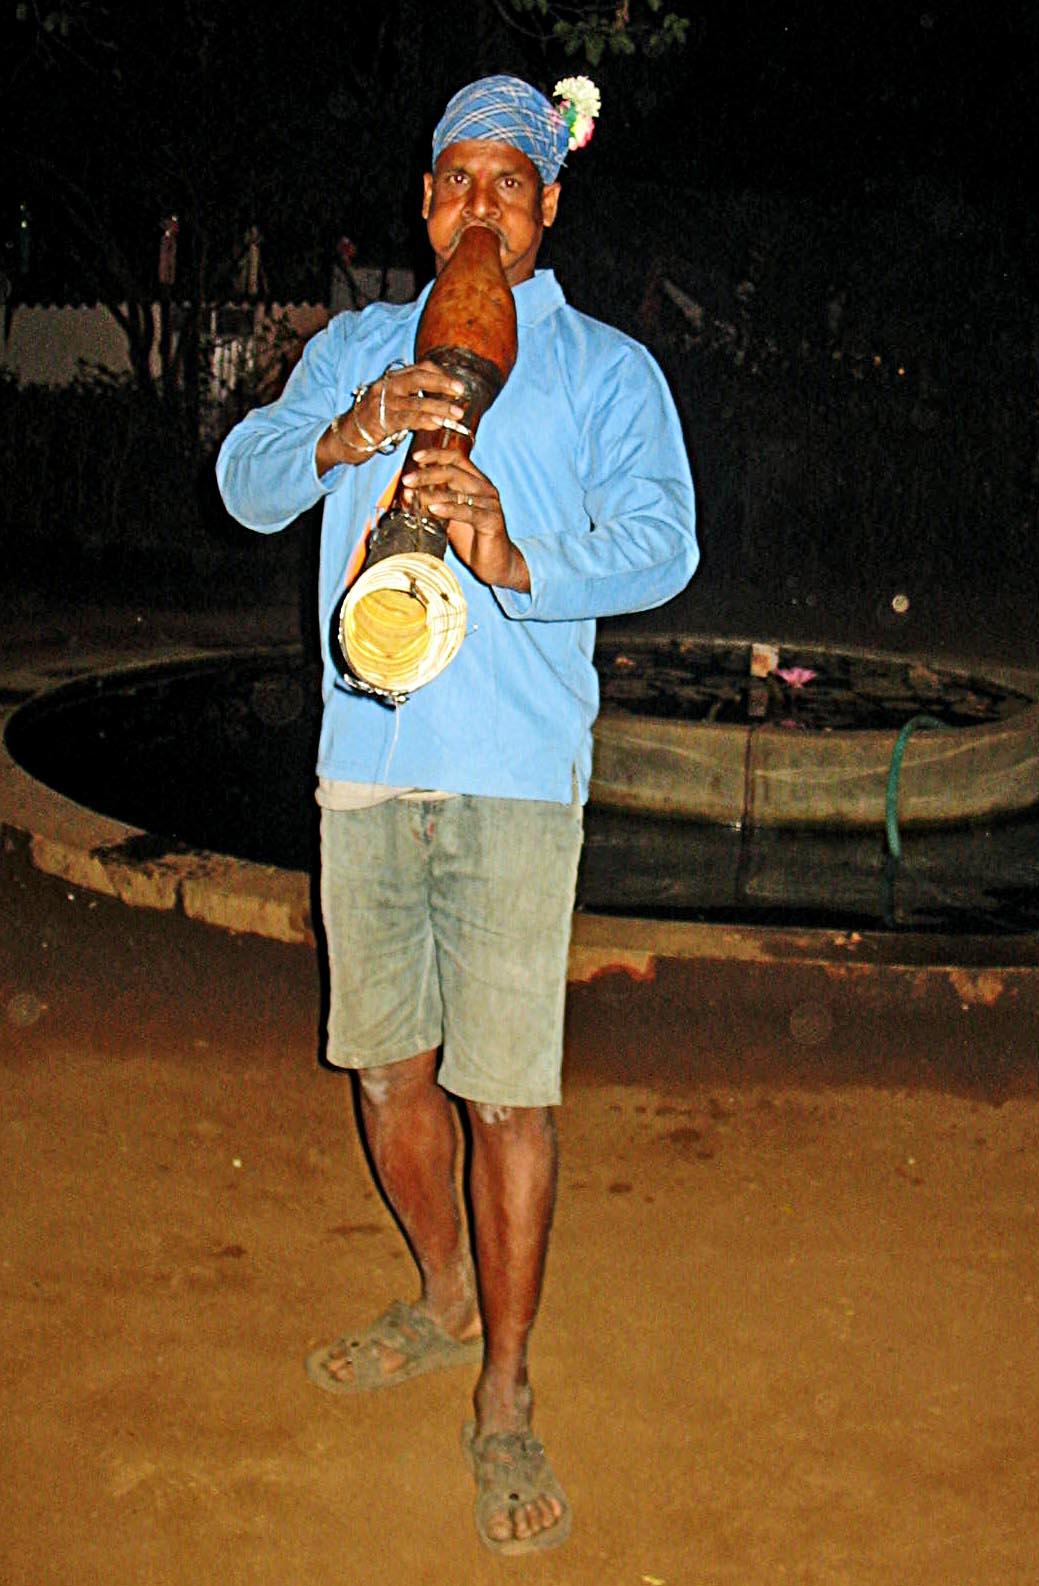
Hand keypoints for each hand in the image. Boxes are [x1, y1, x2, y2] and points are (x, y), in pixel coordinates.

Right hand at [317, 361, 466, 475]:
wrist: (345, 437)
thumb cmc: (372, 422)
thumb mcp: (391, 404)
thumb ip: (411, 399)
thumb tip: (439, 400)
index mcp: (391, 379)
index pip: (420, 368)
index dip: (441, 375)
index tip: (458, 385)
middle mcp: (386, 386)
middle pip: (419, 378)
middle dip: (443, 384)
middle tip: (461, 392)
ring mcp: (382, 403)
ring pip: (416, 402)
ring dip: (439, 408)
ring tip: (457, 414)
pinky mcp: (380, 422)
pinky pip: (407, 420)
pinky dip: (425, 421)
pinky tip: (438, 424)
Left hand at [401, 451, 529, 590]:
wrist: (498, 563)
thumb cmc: (473, 538)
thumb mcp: (448, 517)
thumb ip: (432, 504)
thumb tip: (406, 494)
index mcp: (475, 482)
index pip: (456, 458)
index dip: (436, 454)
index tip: (416, 456)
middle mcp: (484, 489)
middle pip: (453, 471)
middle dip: (427, 474)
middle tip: (407, 479)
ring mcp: (490, 504)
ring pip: (457, 491)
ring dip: (431, 492)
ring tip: (412, 495)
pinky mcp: (492, 521)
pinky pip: (468, 511)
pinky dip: (449, 509)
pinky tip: (433, 509)